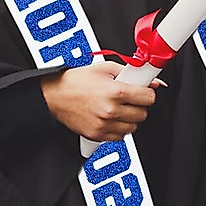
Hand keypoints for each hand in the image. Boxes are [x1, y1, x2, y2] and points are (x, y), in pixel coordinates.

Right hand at [41, 62, 157, 140]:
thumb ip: (130, 72)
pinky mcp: (98, 136)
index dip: (148, 92)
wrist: (55, 95)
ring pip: (133, 127)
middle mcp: (111, 110)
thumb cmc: (76, 81)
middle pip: (143, 114)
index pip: (148, 98)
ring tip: (118, 107)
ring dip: (129, 118)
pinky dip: (118, 128)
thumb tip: (150, 80)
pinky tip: (110, 117)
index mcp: (115, 92)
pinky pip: (120, 137)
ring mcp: (105, 125)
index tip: (145, 90)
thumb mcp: (105, 68)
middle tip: (129, 98)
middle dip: (138, 105)